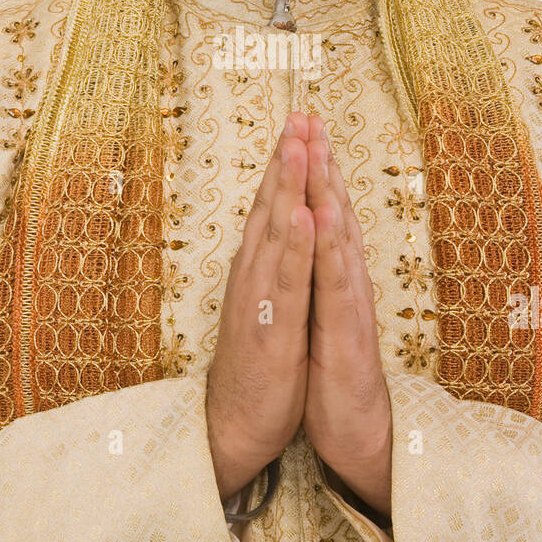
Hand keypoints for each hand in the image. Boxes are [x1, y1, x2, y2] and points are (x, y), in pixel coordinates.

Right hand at [205, 112, 314, 498]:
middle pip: (270, 208)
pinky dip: (298, 248)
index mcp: (256, 269)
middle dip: (286, 160)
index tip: (299, 123)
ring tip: (299, 147)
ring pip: (276, 235)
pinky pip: (288, 283)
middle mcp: (253, 276)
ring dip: (288, 189)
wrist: (233, 426)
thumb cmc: (255, 366)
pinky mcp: (272, 330)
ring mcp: (260, 301)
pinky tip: (308, 217)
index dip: (285, 164)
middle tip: (298, 115)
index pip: (271, 207)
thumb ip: (269, 265)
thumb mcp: (263, 305)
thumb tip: (278, 228)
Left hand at [301, 117, 393, 519]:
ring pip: (337, 238)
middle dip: (320, 163)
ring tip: (316, 150)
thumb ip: (317, 276)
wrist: (356, 428)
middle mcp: (343, 281)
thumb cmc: (332, 372)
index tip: (300, 128)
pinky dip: (328, 250)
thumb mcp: (318, 315)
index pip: (321, 213)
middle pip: (332, 212)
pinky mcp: (347, 332)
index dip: (311, 170)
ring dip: (326, 193)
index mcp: (331, 275)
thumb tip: (307, 238)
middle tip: (310, 117)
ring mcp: (348, 303)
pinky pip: (336, 285)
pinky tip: (321, 220)